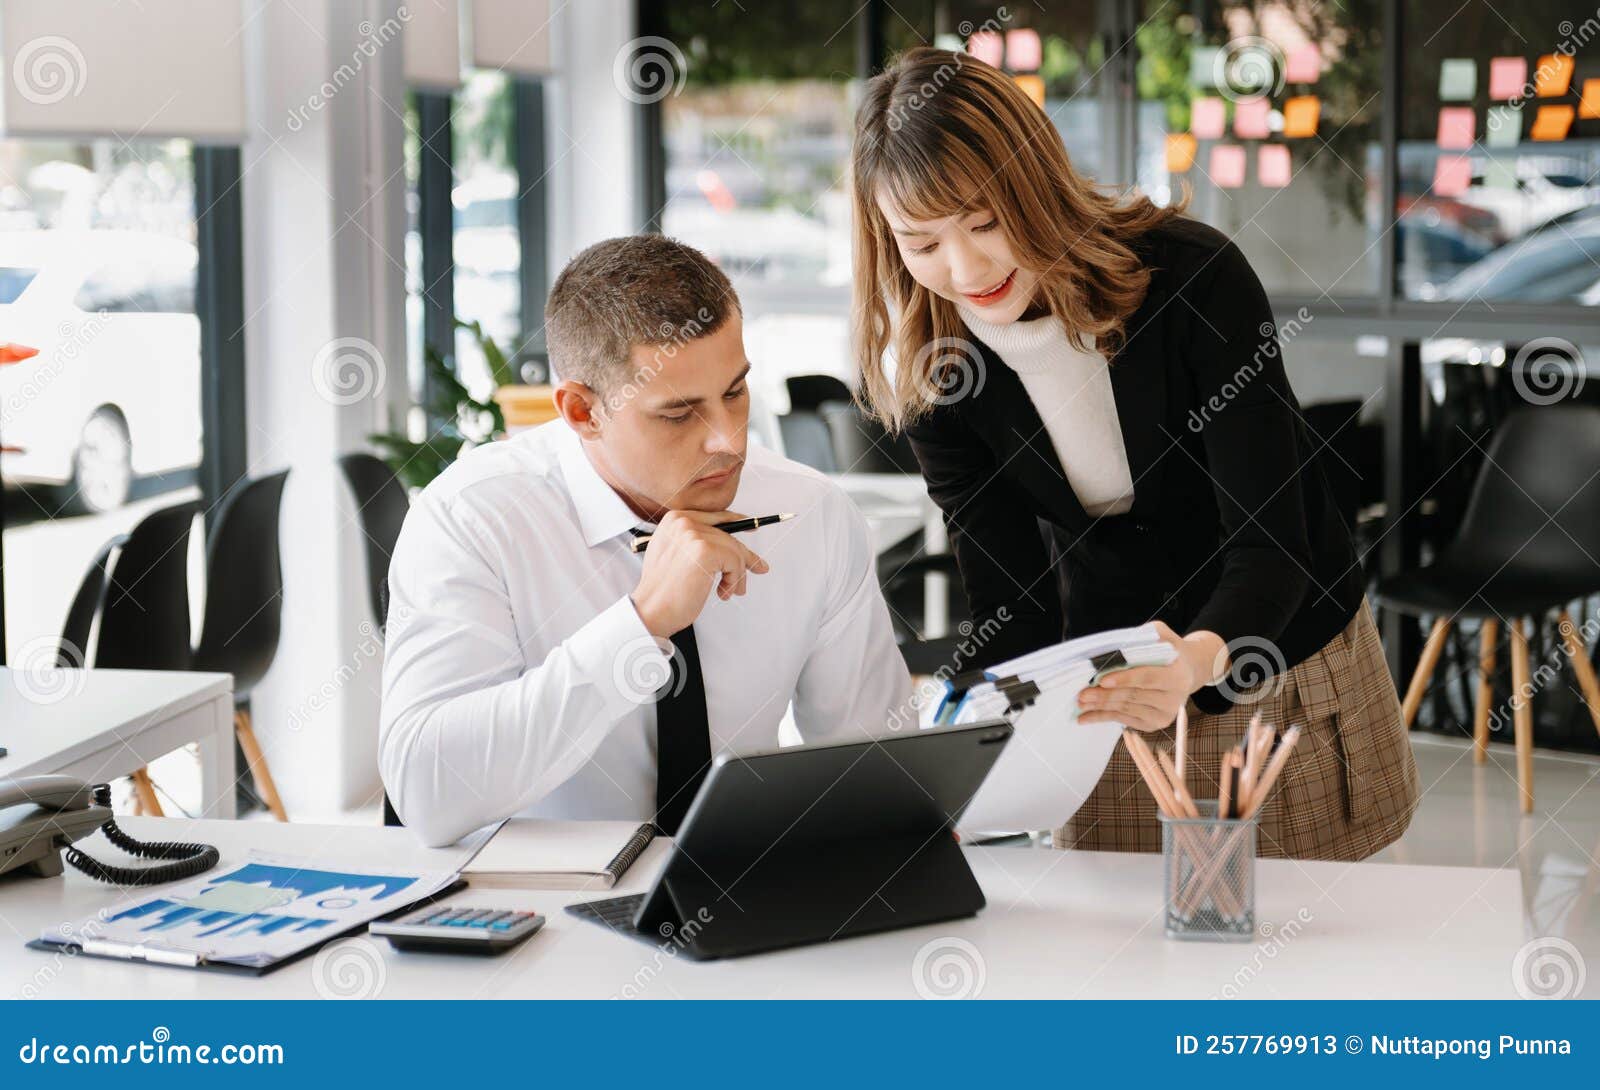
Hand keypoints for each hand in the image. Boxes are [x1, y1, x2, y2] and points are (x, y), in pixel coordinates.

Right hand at [631, 510, 770, 636]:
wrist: (650, 611)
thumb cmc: (664, 592)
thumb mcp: (677, 557)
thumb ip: (697, 544)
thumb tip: (734, 544)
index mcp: (673, 520)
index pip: (714, 517)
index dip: (736, 522)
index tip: (752, 527)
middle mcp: (682, 522)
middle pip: (728, 534)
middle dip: (745, 556)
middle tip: (759, 568)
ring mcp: (692, 534)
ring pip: (734, 549)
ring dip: (737, 574)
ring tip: (729, 591)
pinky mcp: (704, 550)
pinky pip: (735, 561)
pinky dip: (734, 579)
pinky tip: (723, 592)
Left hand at [1075, 621, 1226, 731]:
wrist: (1187, 671)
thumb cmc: (1168, 649)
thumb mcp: (1162, 635)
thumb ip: (1143, 637)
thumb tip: (1114, 646)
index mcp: (1178, 676)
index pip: (1147, 678)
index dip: (1125, 679)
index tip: (1102, 680)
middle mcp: (1174, 699)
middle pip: (1133, 696)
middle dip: (1105, 695)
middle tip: (1082, 693)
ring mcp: (1164, 714)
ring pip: (1126, 709)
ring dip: (1100, 707)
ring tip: (1080, 703)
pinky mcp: (1154, 724)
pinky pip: (1124, 720)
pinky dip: (1103, 717)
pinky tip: (1085, 716)